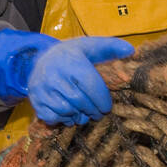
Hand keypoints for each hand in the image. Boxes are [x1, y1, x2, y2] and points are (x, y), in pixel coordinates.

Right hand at [0, 29, 133, 124]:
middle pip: (79, 101)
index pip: (90, 85)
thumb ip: (110, 47)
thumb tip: (131, 51)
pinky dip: (63, 119)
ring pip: (66, 110)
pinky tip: (69, 114)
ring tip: (84, 113)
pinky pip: (51, 117)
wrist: (38, 60)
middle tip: (98, 113)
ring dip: (78, 116)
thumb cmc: (71, 55)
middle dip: (92, 110)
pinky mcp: (35, 100)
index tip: (107, 107)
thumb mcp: (89, 46)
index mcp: (70, 61)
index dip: (102, 100)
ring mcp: (42, 89)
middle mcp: (54, 75)